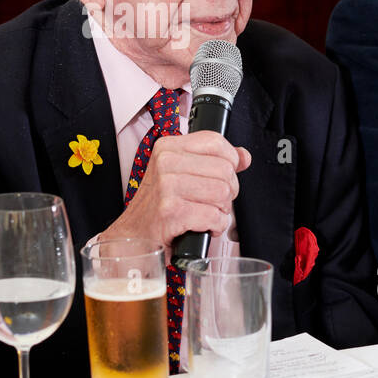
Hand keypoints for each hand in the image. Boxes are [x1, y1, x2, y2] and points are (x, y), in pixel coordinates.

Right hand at [102, 131, 250, 261]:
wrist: (134, 236)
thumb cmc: (157, 206)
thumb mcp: (180, 173)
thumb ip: (213, 161)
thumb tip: (244, 156)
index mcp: (168, 147)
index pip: (215, 142)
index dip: (229, 161)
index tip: (222, 176)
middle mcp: (166, 162)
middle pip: (225, 170)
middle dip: (227, 192)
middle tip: (212, 202)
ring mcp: (167, 187)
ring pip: (223, 193)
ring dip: (222, 211)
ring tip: (206, 215)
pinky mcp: (172, 211)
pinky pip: (214, 216)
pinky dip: (215, 226)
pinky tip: (203, 227)